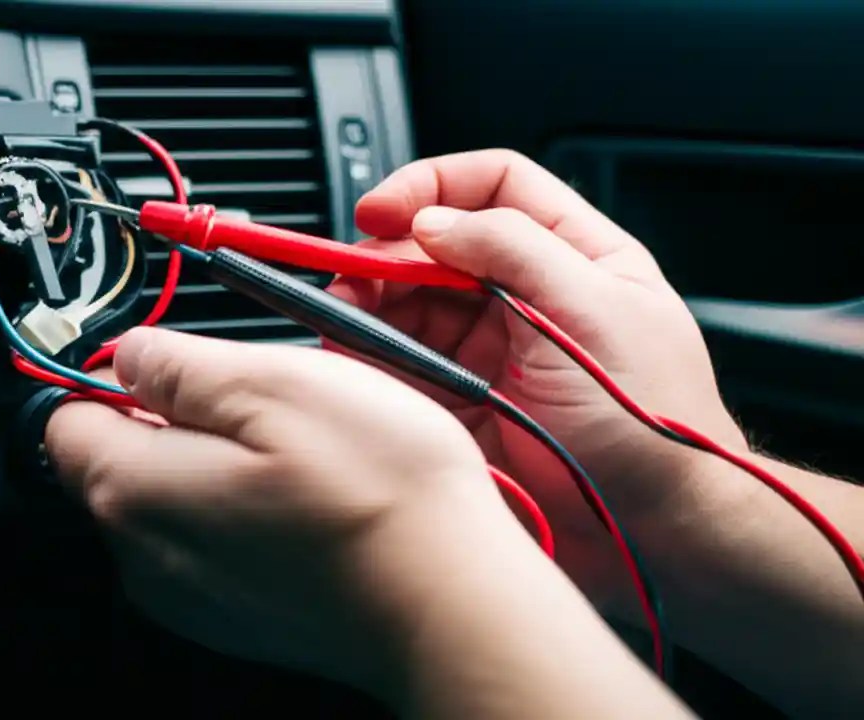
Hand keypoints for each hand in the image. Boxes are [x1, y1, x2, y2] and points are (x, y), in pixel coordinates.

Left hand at [45, 327, 535, 700]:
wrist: (449, 605)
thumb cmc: (376, 495)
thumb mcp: (273, 382)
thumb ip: (177, 363)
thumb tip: (130, 353)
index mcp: (133, 488)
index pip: (63, 416)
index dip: (113, 376)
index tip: (172, 365)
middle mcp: (142, 554)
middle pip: (116, 461)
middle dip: (172, 421)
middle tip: (261, 409)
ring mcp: (187, 595)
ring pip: (170, 502)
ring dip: (214, 468)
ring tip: (295, 460)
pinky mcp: (233, 617)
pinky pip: (211, 545)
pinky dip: (244, 516)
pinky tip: (305, 506)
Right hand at [332, 149, 751, 612]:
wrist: (655, 531)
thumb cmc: (651, 421)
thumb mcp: (593, 312)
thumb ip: (514, 249)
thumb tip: (434, 219)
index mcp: (574, 254)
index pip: (494, 186)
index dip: (433, 186)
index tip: (383, 211)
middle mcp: (526, 295)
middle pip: (437, 245)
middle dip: (387, 254)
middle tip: (351, 278)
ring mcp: (490, 349)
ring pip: (410, 304)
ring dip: (370, 304)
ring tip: (344, 320)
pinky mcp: (460, 401)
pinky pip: (402, 365)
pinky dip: (369, 357)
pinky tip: (353, 359)